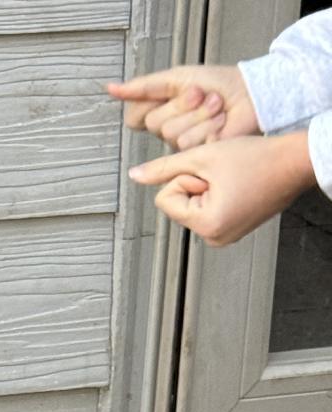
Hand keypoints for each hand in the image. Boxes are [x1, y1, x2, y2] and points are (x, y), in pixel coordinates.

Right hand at [107, 64, 259, 147]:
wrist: (249, 93)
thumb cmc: (219, 83)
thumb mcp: (176, 77)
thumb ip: (142, 86)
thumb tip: (109, 89)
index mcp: (159, 112)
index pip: (136, 116)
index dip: (155, 102)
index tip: (176, 90)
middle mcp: (167, 131)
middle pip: (155, 123)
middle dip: (183, 104)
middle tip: (202, 96)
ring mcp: (181, 147)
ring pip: (173, 134)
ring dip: (200, 115)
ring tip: (216, 108)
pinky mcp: (197, 157)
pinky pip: (189, 145)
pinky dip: (210, 127)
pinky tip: (221, 122)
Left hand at [128, 131, 315, 245]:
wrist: (294, 162)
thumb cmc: (259, 158)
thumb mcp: (202, 156)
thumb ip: (164, 167)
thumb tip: (135, 175)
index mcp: (207, 225)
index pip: (165, 200)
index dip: (184, 178)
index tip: (210, 173)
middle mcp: (214, 238)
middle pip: (177, 205)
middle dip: (194, 184)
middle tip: (223, 176)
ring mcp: (222, 237)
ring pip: (191, 206)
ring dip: (205, 188)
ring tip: (232, 180)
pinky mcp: (229, 231)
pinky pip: (206, 210)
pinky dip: (216, 194)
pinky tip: (236, 186)